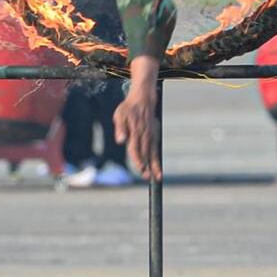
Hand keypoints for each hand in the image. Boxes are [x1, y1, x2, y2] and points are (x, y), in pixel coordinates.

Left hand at [113, 55, 162, 179]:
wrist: (143, 99)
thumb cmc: (128, 108)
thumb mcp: (119, 115)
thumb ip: (120, 128)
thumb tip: (120, 140)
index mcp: (135, 131)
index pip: (135, 148)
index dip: (138, 159)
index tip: (140, 168)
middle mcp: (145, 135)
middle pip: (145, 153)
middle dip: (146, 166)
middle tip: (147, 177)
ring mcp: (151, 135)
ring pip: (153, 153)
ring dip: (154, 165)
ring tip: (156, 177)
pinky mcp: (155, 135)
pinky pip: (156, 149)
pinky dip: (157, 159)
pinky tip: (157, 168)